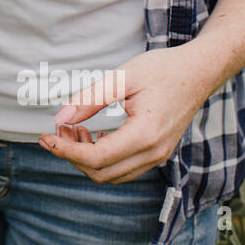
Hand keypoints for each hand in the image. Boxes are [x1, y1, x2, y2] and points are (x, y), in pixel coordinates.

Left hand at [37, 44, 220, 183]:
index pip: (96, 157)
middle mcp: (153, 153)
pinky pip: (123, 168)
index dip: (66, 151)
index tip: (45, 138)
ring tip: (74, 129)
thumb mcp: (122, 77)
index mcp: (145, 134)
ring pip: (111, 175)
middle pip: (101, 172)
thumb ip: (90, 98)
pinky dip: (102, 158)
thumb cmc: (163, 70)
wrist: (198, 72)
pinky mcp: (157, 153)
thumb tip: (62, 116)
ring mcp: (158, 156)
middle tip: (59, 129)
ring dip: (86, 158)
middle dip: (72, 155)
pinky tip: (93, 134)